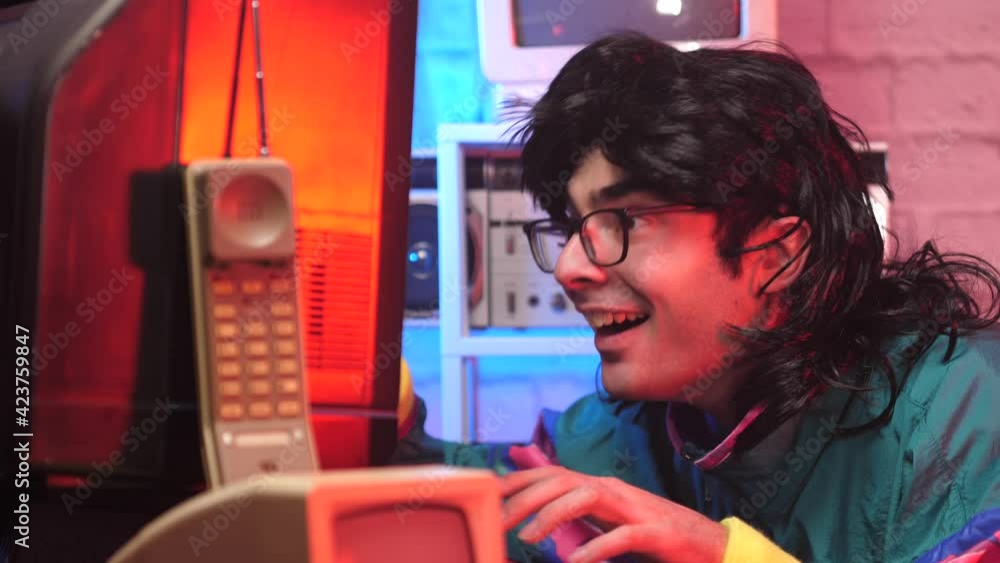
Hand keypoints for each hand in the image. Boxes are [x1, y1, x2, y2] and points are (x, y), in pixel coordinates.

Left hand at [501, 465, 727, 562]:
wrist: (709, 545)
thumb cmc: (654, 535)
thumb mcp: (609, 521)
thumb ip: (580, 515)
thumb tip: (538, 518)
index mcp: (601, 488)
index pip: (553, 474)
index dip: (520, 480)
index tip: (489, 493)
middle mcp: (614, 490)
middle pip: (563, 480)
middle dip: (525, 497)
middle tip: (497, 520)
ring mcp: (635, 508)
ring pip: (587, 496)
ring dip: (553, 514)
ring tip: (527, 537)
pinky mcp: (656, 532)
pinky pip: (622, 536)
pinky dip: (597, 547)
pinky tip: (576, 561)